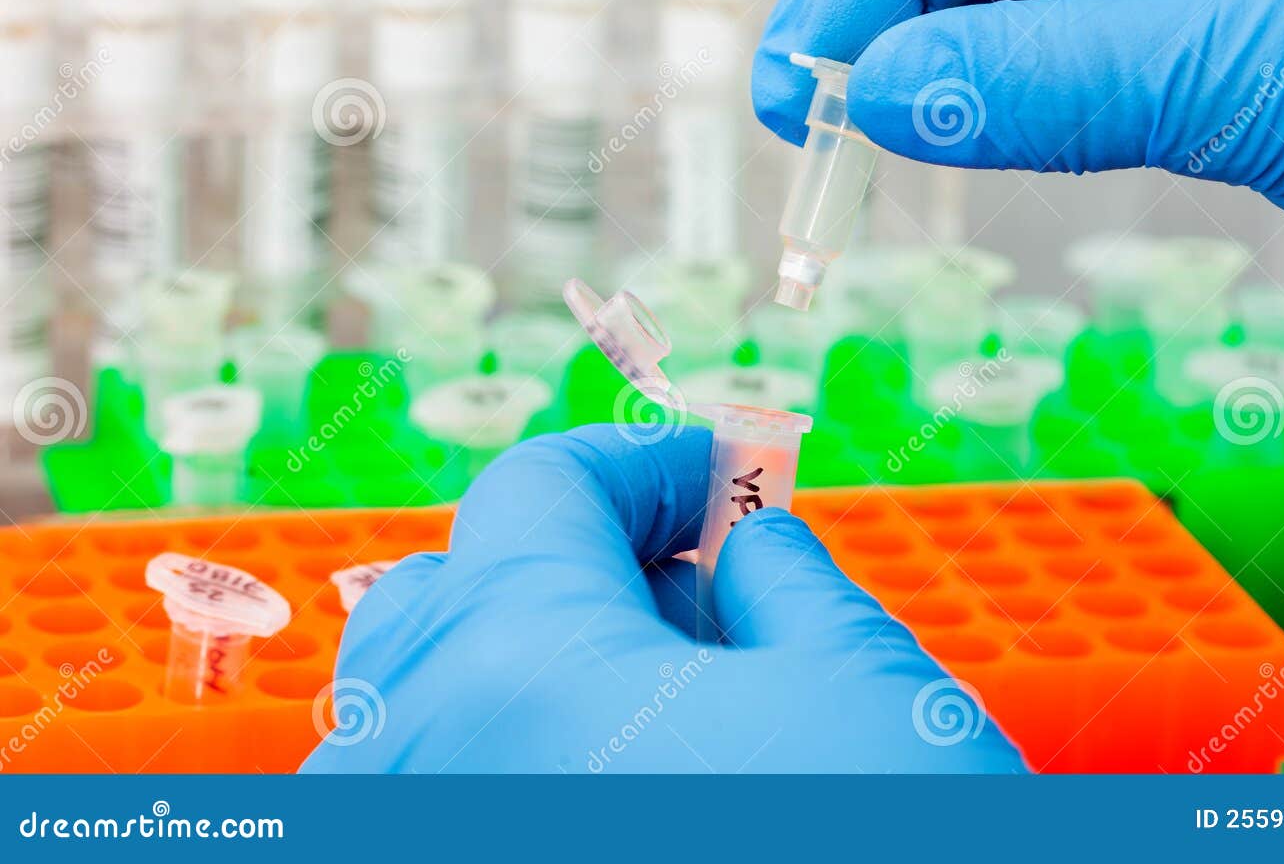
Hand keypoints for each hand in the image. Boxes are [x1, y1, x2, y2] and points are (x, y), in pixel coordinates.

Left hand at [300, 425, 1023, 772]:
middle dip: (580, 564)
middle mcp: (420, 774)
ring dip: (540, 667)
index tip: (722, 474)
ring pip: (432, 714)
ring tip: (672, 697)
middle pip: (460, 593)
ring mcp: (415, 854)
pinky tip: (626, 786)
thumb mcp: (865, 685)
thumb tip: (752, 545)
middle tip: (701, 583)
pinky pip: (442, 804)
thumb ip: (787, 577)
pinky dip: (515, 765)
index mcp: (515, 671)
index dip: (648, 462)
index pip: (541, 490)